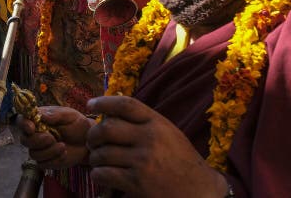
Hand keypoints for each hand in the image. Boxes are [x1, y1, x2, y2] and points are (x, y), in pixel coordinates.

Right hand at [15, 106, 92, 169]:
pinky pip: (43, 164)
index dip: (23, 124)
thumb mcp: (69, 115)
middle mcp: (36, 134)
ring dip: (48, 151)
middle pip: (24, 140)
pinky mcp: (46, 161)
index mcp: (39, 119)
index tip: (31, 128)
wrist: (87, 141)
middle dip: (36, 140)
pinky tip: (64, 153)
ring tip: (63, 146)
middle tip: (51, 138)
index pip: (22, 121)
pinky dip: (54, 159)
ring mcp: (40, 149)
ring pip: (33, 154)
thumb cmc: (77, 124)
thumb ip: (55, 114)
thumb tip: (41, 115)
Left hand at [85, 96, 228, 197]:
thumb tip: (111, 111)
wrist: (200, 191)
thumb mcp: (168, 133)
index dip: (104, 101)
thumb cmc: (181, 161)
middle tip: (91, 141)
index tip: (90, 104)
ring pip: (103, 153)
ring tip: (97, 160)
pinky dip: (98, 174)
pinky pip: (105, 174)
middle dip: (93, 135)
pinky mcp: (138, 184)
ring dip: (94, 157)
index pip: (126, 104)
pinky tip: (102, 175)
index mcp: (157, 123)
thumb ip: (144, 122)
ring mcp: (144, 162)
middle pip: (108, 128)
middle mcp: (150, 139)